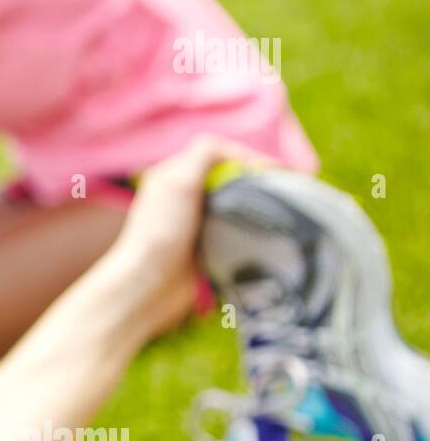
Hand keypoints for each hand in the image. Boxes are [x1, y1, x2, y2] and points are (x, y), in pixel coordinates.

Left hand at [105, 134, 272, 334]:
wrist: (148, 286)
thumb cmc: (162, 231)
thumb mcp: (180, 182)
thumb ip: (206, 154)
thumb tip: (241, 153)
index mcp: (174, 174)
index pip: (220, 153)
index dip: (252, 158)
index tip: (283, 173)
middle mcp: (182, 194)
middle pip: (230, 177)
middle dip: (260, 181)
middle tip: (293, 191)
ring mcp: (193, 222)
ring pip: (235, 204)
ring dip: (259, 206)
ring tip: (290, 211)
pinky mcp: (203, 247)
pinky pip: (234, 230)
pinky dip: (252, 230)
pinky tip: (272, 234)